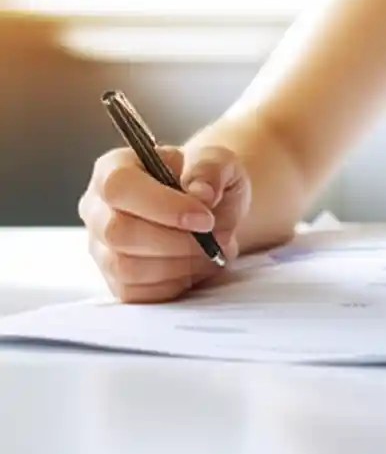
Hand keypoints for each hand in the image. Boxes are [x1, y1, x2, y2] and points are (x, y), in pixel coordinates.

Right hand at [78, 145, 249, 303]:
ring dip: (179, 264)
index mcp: (113, 169)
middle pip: (119, 233)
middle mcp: (97, 209)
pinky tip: (194, 265)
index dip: (162, 206)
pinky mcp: (116, 280)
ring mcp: (102, 248)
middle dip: (176, 241)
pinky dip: (175, 284)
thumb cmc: (208, 180)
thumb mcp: (219, 161)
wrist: (212, 210)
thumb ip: (211, 168)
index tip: (205, 219)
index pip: (119, 187)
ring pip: (127, 268)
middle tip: (215, 238)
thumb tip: (201, 193)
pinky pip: (138, 293)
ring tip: (211, 251)